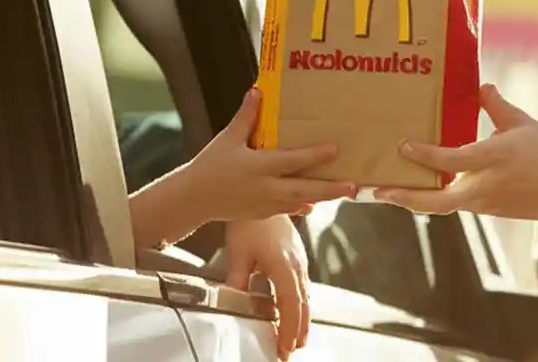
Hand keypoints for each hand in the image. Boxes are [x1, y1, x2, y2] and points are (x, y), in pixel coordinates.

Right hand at [185, 88, 356, 220]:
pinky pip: (287, 210)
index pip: (292, 161)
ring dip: (323, 198)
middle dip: (331, 188)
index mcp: (258, 166)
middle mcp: (265, 187)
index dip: (315, 156)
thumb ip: (246, 116)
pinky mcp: (261, 214)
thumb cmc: (210, 165)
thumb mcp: (227, 138)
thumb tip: (258, 90)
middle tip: (354, 186)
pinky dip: (302, 206)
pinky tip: (315, 204)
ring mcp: (265, 204)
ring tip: (345, 193)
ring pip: (300, 202)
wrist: (193, 199)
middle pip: (304, 189)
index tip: (335, 150)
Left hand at [224, 216, 310, 360]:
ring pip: (305, 296)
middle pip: (303, 306)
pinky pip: (302, 285)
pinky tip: (293, 308)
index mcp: (283, 266)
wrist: (265, 191)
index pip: (290, 306)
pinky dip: (300, 302)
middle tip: (292, 350)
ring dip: (302, 318)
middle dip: (299, 330)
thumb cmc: (249, 222)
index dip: (289, 329)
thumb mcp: (238, 252)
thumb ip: (238, 280)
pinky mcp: (297, 255)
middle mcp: (296, 265)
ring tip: (296, 337)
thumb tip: (232, 302)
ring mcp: (299, 260)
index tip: (285, 348)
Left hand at [376, 84, 537, 221]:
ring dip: (414, 199)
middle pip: (436, 202)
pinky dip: (434, 197)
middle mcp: (485, 185)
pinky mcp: (487, 210)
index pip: (452, 160)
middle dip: (405, 198)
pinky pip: (454, 203)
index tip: (403, 146)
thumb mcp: (524, 124)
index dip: (425, 155)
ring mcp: (485, 203)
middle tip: (378, 191)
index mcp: (494, 158)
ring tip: (387, 189)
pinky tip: (418, 188)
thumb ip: (497, 106)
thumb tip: (481, 85)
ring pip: (441, 206)